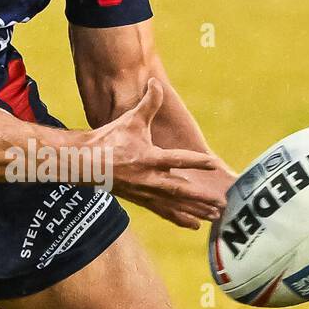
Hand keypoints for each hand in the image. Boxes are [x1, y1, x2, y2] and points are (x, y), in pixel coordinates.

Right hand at [91, 79, 228, 228]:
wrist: (86, 163)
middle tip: (223, 203)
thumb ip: (148, 103)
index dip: (195, 161)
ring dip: (197, 211)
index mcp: (148, 157)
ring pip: (176, 205)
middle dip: (202, 198)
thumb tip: (156, 82)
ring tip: (216, 216)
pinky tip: (196, 225)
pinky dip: (181, 219)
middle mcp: (148, 179)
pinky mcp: (142, 200)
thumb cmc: (110, 139)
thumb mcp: (130, 120)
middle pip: (181, 191)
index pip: (176, 159)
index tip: (213, 164)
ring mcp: (146, 192)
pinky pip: (165, 212)